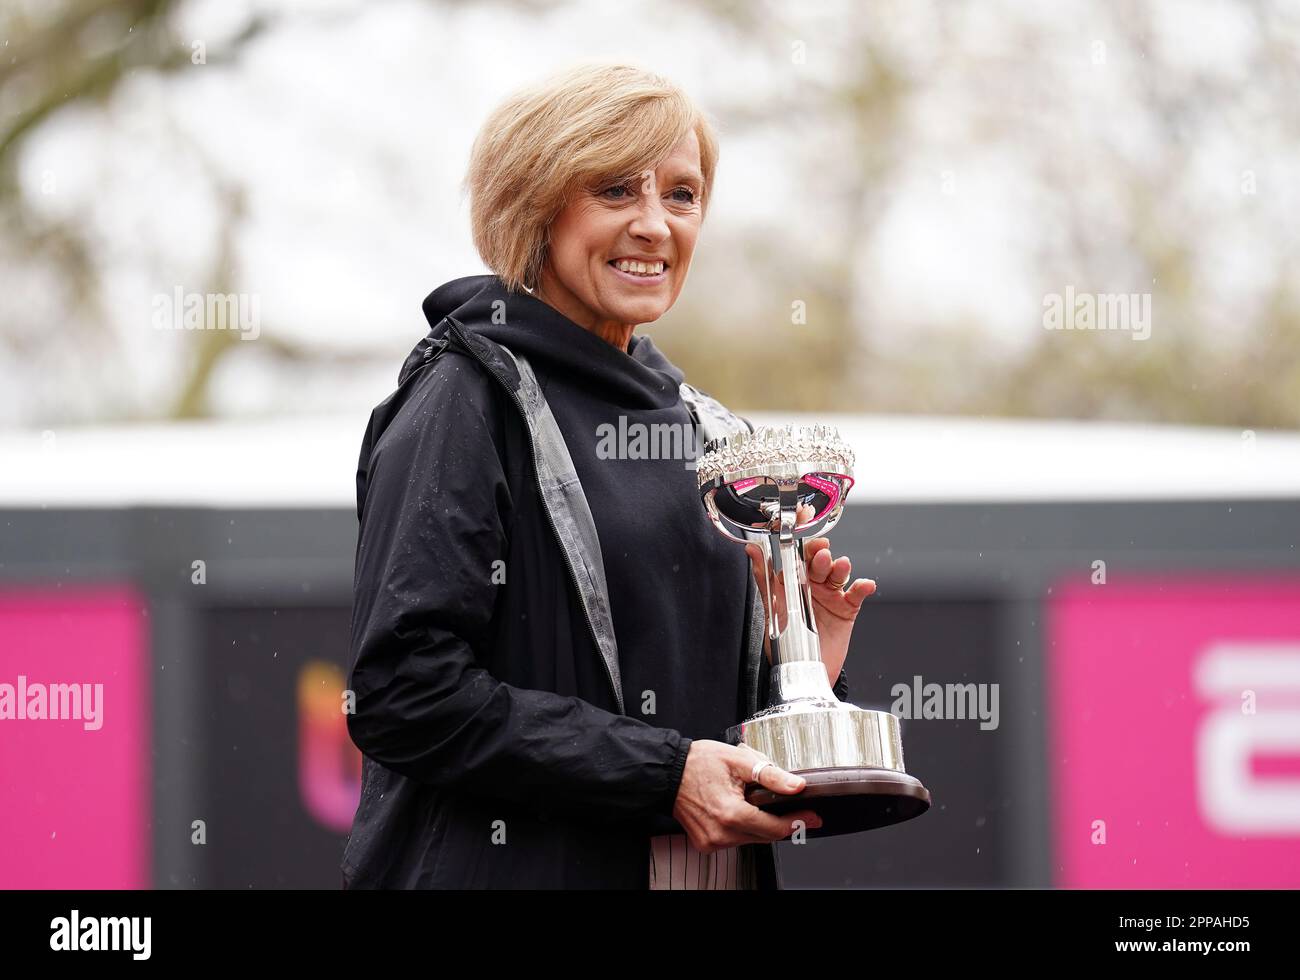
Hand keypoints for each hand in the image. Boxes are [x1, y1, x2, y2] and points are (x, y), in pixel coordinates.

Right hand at [671, 741, 822, 851]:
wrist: (668, 772)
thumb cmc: (698, 763)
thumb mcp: (739, 760)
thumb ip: (771, 775)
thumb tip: (796, 785)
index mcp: (730, 813)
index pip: (774, 828)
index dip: (797, 822)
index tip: (811, 818)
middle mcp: (721, 833)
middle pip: (765, 836)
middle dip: (780, 822)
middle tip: (795, 809)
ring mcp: (712, 841)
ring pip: (750, 839)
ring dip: (759, 824)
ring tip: (753, 800)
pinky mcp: (706, 843)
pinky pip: (735, 839)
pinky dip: (742, 827)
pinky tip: (738, 809)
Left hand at [744, 533, 875, 685]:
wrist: (801, 670)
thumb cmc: (784, 641)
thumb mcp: (772, 608)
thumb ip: (763, 578)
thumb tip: (752, 550)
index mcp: (794, 581)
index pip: (801, 558)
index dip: (807, 549)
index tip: (812, 545)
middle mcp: (813, 585)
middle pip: (821, 564)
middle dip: (822, 557)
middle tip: (822, 556)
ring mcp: (831, 596)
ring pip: (838, 575)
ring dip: (841, 568)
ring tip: (842, 565)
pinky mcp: (846, 609)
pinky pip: (856, 595)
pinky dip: (862, 587)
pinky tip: (865, 584)